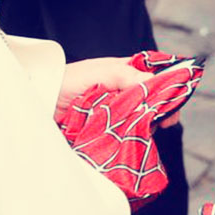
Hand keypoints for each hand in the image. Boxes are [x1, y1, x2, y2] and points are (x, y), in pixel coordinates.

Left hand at [56, 52, 203, 207]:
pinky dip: (133, 138)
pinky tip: (136, 141)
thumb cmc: (67, 81)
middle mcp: (123, 92)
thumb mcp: (101, 72)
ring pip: (141, 120)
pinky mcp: (108, 131)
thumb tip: (156, 83)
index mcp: (124, 74)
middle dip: (161, 111)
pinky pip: (126, 135)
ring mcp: (116, 113)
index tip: (175, 103)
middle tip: (165, 123)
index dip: (168, 90)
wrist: (40, 103)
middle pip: (151, 102)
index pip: (154, 79)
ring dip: (146, 126)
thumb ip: (128, 76)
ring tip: (148, 132)